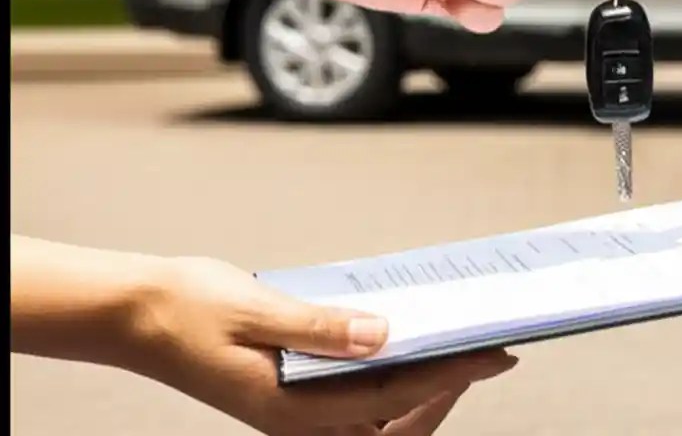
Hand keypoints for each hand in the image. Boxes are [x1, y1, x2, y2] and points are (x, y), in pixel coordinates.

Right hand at [128, 256, 516, 434]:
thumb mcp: (256, 308)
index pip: (394, 393)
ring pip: (378, 416)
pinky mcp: (294, 396)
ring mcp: (297, 413)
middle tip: (487, 355)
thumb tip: (384, 334)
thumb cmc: (187, 311)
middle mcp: (299, 421)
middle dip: (444, 395)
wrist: (137, 315)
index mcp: (292, 409)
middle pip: (394, 423)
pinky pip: (356, 396)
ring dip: (420, 389)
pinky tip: (404, 338)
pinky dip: (389, 375)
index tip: (495, 352)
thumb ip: (320, 326)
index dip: (452, 373)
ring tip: (456, 346)